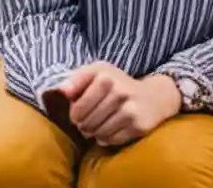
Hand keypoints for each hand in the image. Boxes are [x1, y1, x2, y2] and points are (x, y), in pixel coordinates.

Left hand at [59, 63, 180, 146]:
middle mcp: (119, 91)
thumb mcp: (97, 72)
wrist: (153, 95)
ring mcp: (130, 109)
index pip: (78, 108)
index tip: (77, 115)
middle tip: (86, 124)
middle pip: (87, 122)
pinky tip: (109, 130)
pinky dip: (107, 139)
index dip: (74, 115)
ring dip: (94, 133)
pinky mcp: (139, 126)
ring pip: (99, 132)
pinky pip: (112, 140)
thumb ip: (75, 79)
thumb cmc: (117, 83)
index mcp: (104, 76)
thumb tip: (58, 92)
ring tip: (96, 127)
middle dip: (83, 126)